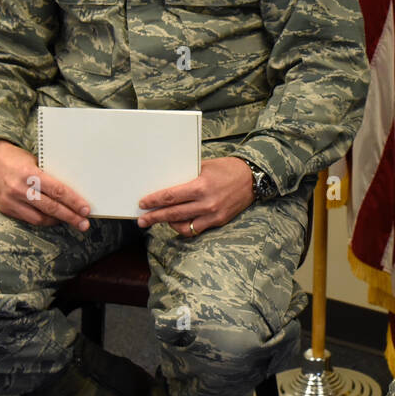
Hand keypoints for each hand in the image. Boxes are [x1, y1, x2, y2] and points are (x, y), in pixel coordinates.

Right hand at [0, 139, 90, 229]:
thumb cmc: (16, 158)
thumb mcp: (35, 161)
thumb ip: (49, 176)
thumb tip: (73, 192)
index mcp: (29, 174)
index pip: (57, 191)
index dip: (74, 202)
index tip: (86, 210)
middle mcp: (18, 189)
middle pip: (51, 207)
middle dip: (70, 217)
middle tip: (84, 224)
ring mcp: (10, 200)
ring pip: (39, 218)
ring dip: (57, 221)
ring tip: (70, 221)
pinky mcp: (5, 208)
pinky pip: (28, 219)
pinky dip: (43, 220)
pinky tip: (53, 218)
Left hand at [137, 156, 254, 235]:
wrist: (252, 178)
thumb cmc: (227, 168)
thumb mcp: (205, 166)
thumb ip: (187, 176)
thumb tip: (166, 182)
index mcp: (201, 186)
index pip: (170, 196)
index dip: (154, 201)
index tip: (143, 204)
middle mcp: (206, 203)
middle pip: (173, 214)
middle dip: (154, 217)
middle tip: (142, 220)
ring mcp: (213, 214)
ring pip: (183, 225)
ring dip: (168, 225)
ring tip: (160, 221)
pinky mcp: (219, 221)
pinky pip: (196, 229)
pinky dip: (185, 227)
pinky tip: (178, 223)